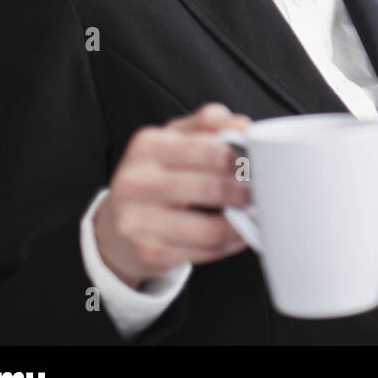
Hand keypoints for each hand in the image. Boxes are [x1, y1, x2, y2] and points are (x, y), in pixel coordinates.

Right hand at [93, 102, 253, 288]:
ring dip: (241, 224)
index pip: (210, 150)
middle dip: (246, 192)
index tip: (257, 163)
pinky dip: (229, 244)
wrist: (117, 222)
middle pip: (213, 189)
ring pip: (212, 229)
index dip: (242, 158)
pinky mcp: (148, 253)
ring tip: (251, 214)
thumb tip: (242, 124)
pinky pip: (205, 252)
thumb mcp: (174, 140)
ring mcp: (138, 221)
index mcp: (148, 146)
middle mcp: (137, 181)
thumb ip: (207, 124)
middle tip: (259, 191)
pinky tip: (236, 234)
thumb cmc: (155, 176)